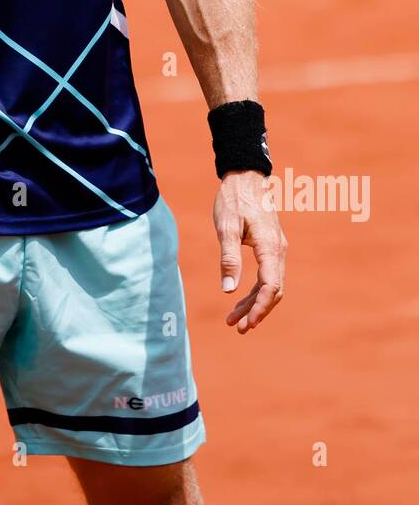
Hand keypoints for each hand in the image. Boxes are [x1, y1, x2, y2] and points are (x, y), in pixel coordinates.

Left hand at [213, 171, 286, 333]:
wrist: (246, 177)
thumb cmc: (234, 199)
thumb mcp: (226, 227)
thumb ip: (228, 258)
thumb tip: (228, 290)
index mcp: (270, 246)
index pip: (270, 286)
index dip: (260, 307)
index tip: (248, 323)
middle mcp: (278, 251)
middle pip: (273, 290)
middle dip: (256, 311)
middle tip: (236, 327)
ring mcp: (276, 250)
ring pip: (270, 285)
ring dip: (254, 304)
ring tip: (233, 320)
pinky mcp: (270, 248)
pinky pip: (266, 276)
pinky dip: (254, 291)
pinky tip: (239, 300)